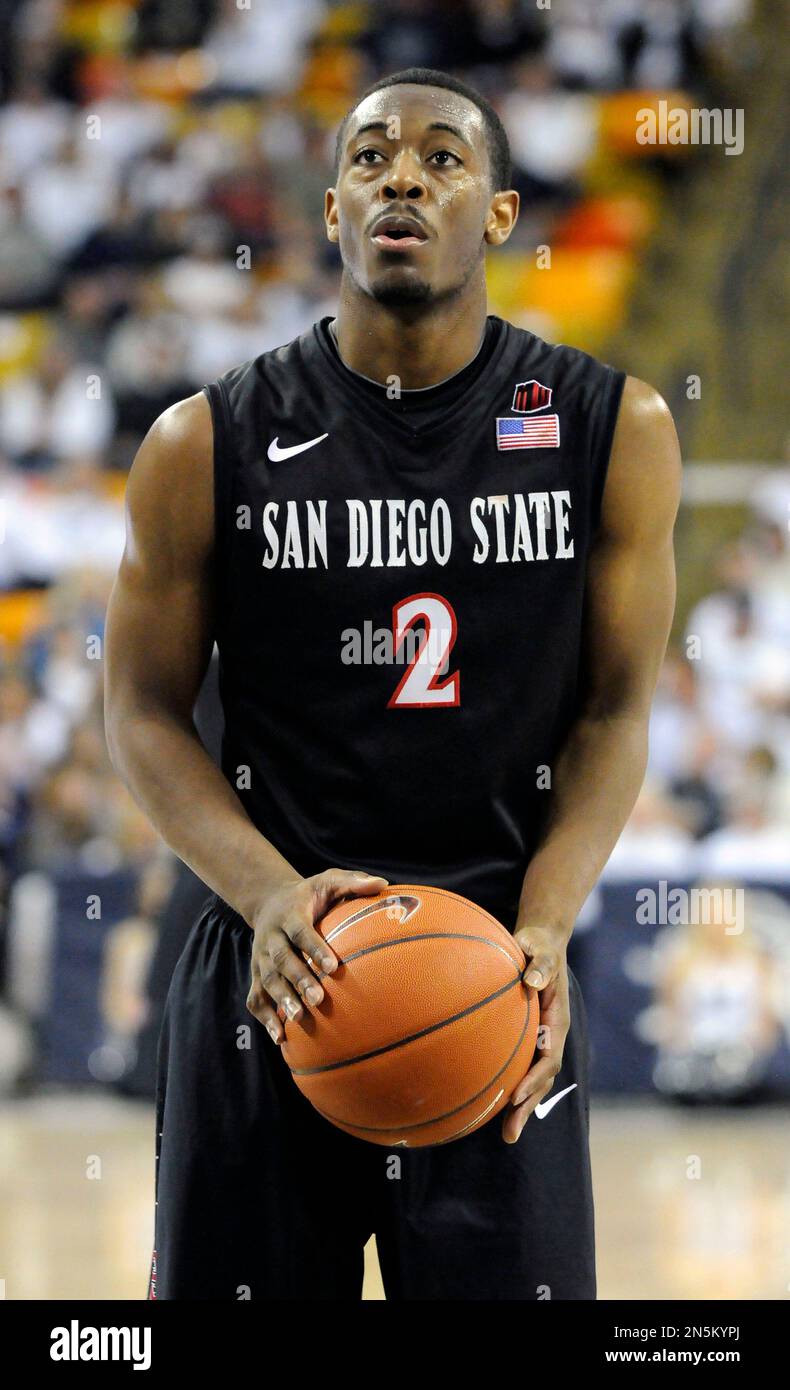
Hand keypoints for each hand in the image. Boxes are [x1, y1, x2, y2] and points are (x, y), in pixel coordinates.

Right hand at [247, 866, 388, 1042]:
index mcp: (290, 915)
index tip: (332, 966)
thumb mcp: (328, 880)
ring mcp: (261, 958)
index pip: (300, 932)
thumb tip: (383, 884)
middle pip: (281, 959)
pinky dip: (265, 1018)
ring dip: (282, 1000)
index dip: (314, 948)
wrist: (269, 901)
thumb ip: (353, 881)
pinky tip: (281, 1037)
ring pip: (268, 981)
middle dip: (299, 979)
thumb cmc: (309, 894)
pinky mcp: (256, 974)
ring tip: (299, 1018)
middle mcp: (271, 938)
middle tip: (319, 998)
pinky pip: (256, 998)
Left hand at [501, 925, 570, 1143]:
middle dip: (527, 1107)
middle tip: (509, 1134)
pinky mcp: (528, 1038)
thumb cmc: (539, 945)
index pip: (549, 1058)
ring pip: (534, 1080)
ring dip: (522, 1107)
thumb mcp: (540, 949)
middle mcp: (552, 1036)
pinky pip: (521, 1068)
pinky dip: (511, 1088)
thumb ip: (539, 964)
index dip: (534, 1079)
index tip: (515, 1096)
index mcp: (557, 1021)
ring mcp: (541, 1040)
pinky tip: (491, 1104)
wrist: (541, 941)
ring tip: (506, 1135)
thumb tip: (532, 980)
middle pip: (543, 1079)